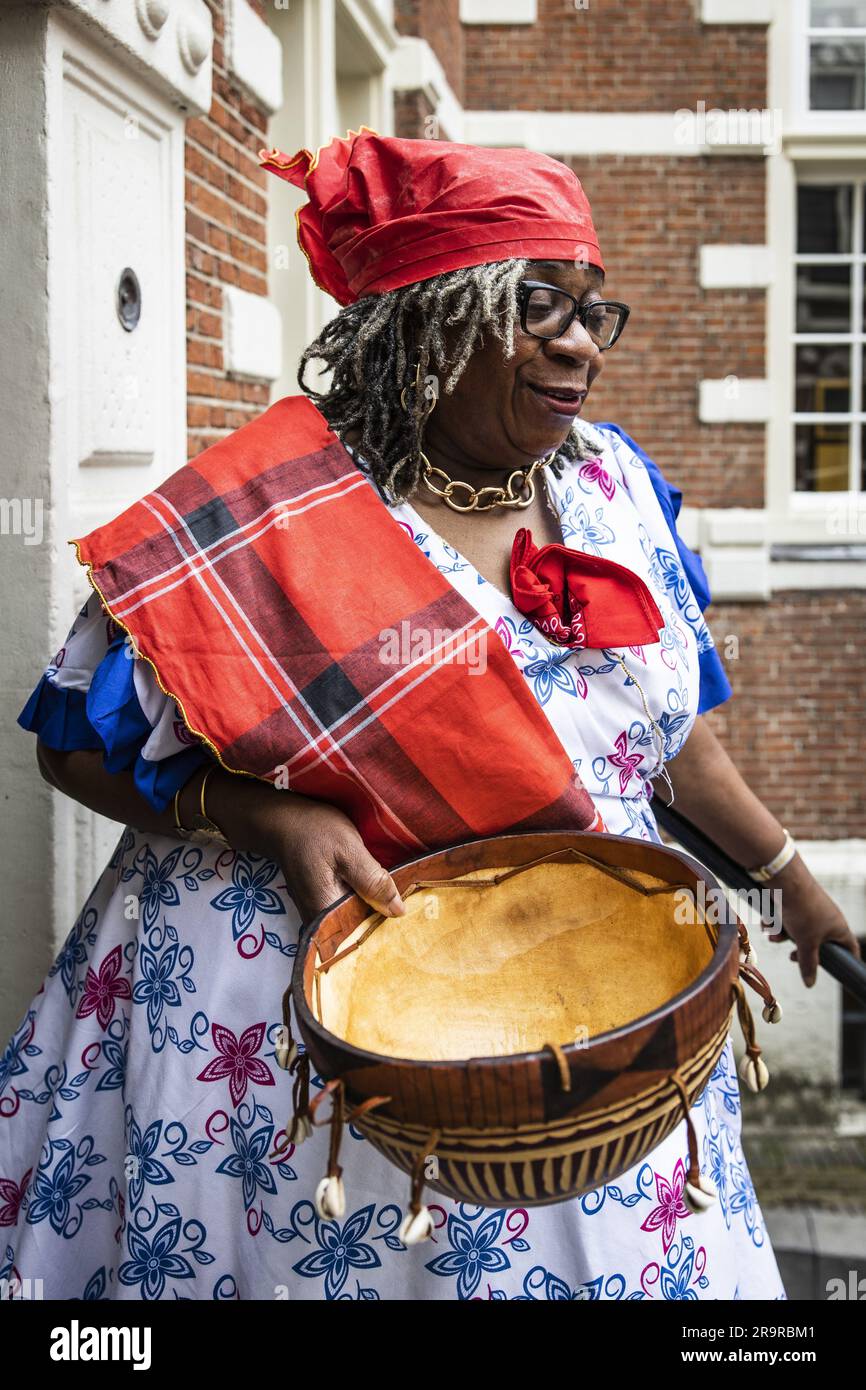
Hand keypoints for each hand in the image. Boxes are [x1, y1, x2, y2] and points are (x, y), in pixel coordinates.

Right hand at [208, 772, 404, 924]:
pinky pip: (347, 912)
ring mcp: (317, 913)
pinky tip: (379, 894)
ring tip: (400, 904)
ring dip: (374, 912)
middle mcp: (318, 920)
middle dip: (383, 922)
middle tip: (411, 911)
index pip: (362, 934)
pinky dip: (363, 904)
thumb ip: (373, 881)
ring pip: (353, 921)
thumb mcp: (349, 849)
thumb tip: (398, 912)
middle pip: (358, 931)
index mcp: (325, 910)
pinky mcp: (320, 903)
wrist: (281, 820)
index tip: (410, 921)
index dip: (388, 929)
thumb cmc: (313, 830)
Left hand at [767, 855, 859, 987]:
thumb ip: (808, 964)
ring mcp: (810, 909)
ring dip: (782, 935)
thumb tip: (809, 984)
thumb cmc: (803, 910)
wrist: (784, 879)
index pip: (850, 947)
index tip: (843, 969)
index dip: (848, 959)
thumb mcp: (806, 942)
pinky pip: (786, 919)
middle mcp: (826, 918)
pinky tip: (767, 920)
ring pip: (797, 931)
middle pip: (816, 942)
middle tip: (792, 955)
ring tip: (772, 933)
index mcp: (838, 927)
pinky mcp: (794, 902)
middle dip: (799, 949)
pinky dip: (776, 922)